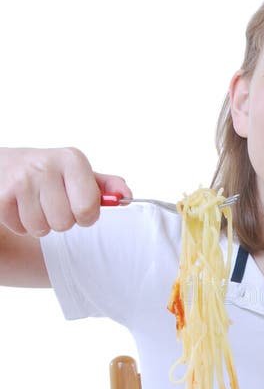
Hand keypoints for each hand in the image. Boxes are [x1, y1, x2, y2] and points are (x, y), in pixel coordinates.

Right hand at [0, 147, 130, 236]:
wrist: (4, 164)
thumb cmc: (50, 174)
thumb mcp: (80, 174)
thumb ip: (106, 186)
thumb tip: (126, 196)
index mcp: (72, 159)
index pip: (88, 207)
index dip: (87, 216)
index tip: (80, 208)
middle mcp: (46, 165)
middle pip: (64, 223)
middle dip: (61, 221)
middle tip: (55, 205)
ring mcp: (22, 179)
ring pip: (41, 229)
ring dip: (41, 224)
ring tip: (37, 205)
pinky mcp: (2, 194)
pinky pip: (21, 229)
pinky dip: (22, 224)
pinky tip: (21, 206)